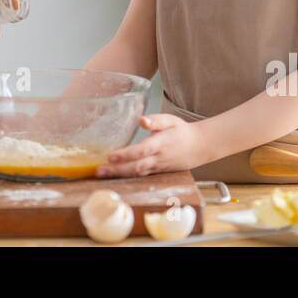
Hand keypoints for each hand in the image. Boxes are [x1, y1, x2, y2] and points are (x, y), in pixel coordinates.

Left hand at [96, 114, 210, 177]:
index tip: (110, 156)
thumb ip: (156, 120)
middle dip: (117, 170)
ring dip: (119, 175)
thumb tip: (141, 120)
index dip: (126, 155)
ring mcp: (157, 167)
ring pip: (137, 173)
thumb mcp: (171, 120)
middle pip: (136, 166)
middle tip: (99, 171)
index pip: (142, 150)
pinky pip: (140, 176)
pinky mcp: (157, 172)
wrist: (198, 147)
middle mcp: (158, 158)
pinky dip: (127, 177)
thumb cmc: (182, 131)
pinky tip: (113, 177)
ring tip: (101, 175)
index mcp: (160, 143)